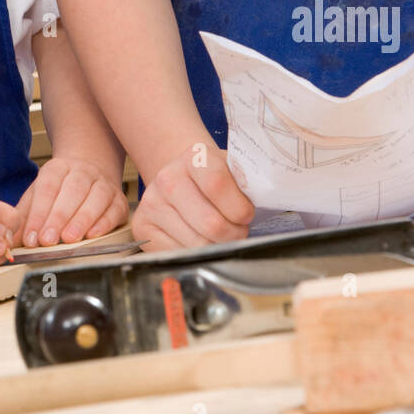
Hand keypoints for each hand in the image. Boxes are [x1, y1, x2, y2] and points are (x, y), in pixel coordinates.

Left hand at [13, 157, 129, 247]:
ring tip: (69, 239)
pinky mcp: (119, 199)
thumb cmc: (59, 190)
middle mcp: (82, 172)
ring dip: (81, 220)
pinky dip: (104, 223)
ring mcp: (103, 184)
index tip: (31, 238)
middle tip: (47, 240)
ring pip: (95, 199)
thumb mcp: (37, 195)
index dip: (38, 214)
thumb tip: (10, 241)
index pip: (47, 189)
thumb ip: (25, 216)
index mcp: (58, 168)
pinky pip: (113, 209)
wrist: (91, 170)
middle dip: (58, 218)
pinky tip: (93, 234)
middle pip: (71, 192)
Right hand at [132, 138, 254, 250]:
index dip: (240, 209)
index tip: (247, 214)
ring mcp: (152, 203)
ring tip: (220, 235)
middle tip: (237, 230)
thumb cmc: (215, 179)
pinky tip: (199, 240)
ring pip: (197, 245)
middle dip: (233, 235)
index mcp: (194, 157)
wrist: (182, 178)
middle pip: (211, 224)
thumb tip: (271, 198)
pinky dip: (196, 255)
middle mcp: (167, 178)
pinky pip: (177, 255)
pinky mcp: (142, 227)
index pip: (218, 185)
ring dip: (217, 247)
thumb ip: (249, 184)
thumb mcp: (233, 171)